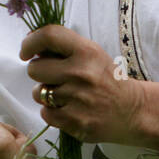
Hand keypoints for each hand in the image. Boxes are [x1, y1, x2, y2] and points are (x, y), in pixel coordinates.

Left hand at [20, 25, 144, 144]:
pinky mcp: (75, 122)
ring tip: (66, 95)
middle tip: (54, 77)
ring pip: (38, 93)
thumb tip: (31, 44)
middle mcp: (81, 73)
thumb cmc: (107, 79)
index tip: (26, 51)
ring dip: (46, 94)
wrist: (132, 111)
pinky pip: (45, 114)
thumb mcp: (92, 55)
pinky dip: (53, 112)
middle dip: (40, 72)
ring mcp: (78, 99)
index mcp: (87, 52)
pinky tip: (69, 109)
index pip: (49, 35)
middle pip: (34, 68)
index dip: (30, 42)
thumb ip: (64, 48)